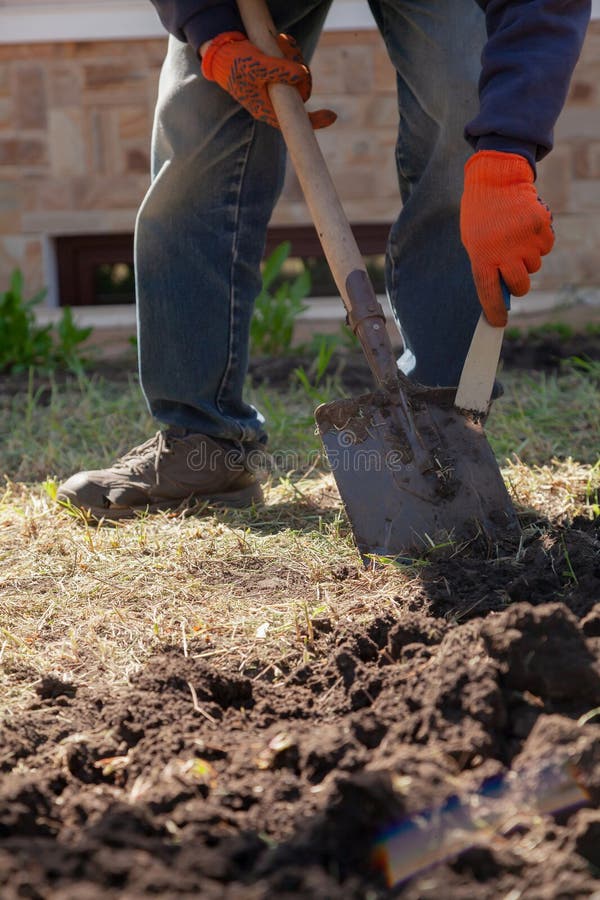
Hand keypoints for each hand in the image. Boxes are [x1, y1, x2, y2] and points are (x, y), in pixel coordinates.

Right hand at [201, 31, 335, 129]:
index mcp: (267, 108)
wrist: (220, 51)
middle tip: (288, 47)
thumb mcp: (258, 66)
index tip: (333, 115)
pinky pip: (292, 65)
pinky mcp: (275, 74)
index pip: (295, 119)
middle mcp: (273, 101)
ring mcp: (275, 88)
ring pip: (298, 75)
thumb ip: (281, 71)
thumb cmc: (236, 63)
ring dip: (294, 55)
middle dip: (299, 68)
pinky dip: (290, 51)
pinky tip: (282, 39)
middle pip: (301, 90)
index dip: (315, 120)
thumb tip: (303, 74)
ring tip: (281, 39)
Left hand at [460, 150, 553, 326]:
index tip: (498, 322)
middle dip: (519, 286)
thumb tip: (502, 292)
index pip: (489, 292)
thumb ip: (486, 266)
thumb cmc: (480, 215)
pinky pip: (546, 247)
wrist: (496, 179)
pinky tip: (526, 229)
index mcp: (481, 256)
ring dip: (527, 258)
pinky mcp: (541, 227)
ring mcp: (524, 240)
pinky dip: (539, 243)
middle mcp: (504, 251)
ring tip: (515, 238)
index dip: (494, 311)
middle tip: (514, 276)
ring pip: (534, 266)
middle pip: (520, 286)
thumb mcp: (473, 242)